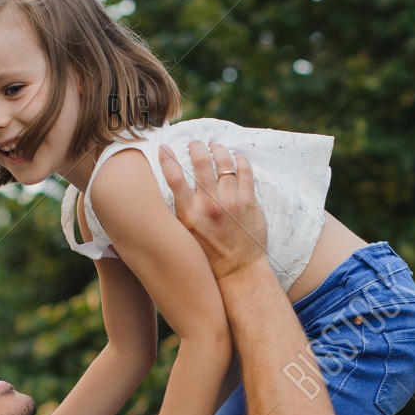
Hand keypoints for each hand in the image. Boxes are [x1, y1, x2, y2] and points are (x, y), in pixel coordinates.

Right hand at [158, 141, 266, 280]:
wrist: (238, 271)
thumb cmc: (209, 255)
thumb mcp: (186, 235)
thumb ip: (180, 212)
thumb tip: (166, 193)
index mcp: (189, 214)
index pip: (174, 177)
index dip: (167, 158)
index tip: (164, 146)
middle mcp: (209, 205)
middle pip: (201, 162)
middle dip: (196, 147)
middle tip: (195, 143)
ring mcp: (231, 202)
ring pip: (224, 162)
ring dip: (218, 150)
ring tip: (215, 147)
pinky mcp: (249, 202)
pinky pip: (245, 171)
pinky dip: (239, 160)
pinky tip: (236, 158)